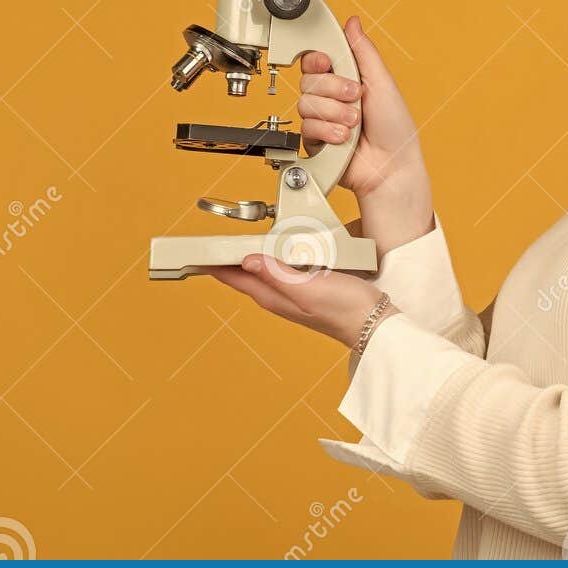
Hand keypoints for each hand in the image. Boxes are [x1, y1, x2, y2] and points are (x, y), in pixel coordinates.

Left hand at [205, 254, 397, 348]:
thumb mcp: (309, 289)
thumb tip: (247, 260)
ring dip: (246, 258)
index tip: (192, 255)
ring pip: (262, 271)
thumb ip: (278, 275)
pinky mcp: (308, 286)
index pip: (235, 277)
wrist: (375, 323)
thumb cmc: (345, 310)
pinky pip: (281, 269)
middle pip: (244, 275)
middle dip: (223, 261)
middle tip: (203, 246)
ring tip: (229, 244)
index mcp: (274, 296)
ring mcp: (293, 292)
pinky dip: (272, 257)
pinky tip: (274, 249)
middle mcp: (279, 295)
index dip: (213, 265)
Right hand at [299, 15, 433, 254]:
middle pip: (308, 80)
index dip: (317, 60)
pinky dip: (327, 132)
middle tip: (355, 98)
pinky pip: (305, 127)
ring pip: (305, 103)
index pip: (316, 60)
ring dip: (334, 113)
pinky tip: (343, 138)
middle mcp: (331, 97)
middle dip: (334, 90)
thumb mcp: (382, 82)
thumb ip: (364, 51)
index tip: (327, 62)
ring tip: (355, 124)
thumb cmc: (395, 128)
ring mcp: (322, 120)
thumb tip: (353, 22)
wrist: (391, 167)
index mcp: (345, 79)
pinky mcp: (314, 141)